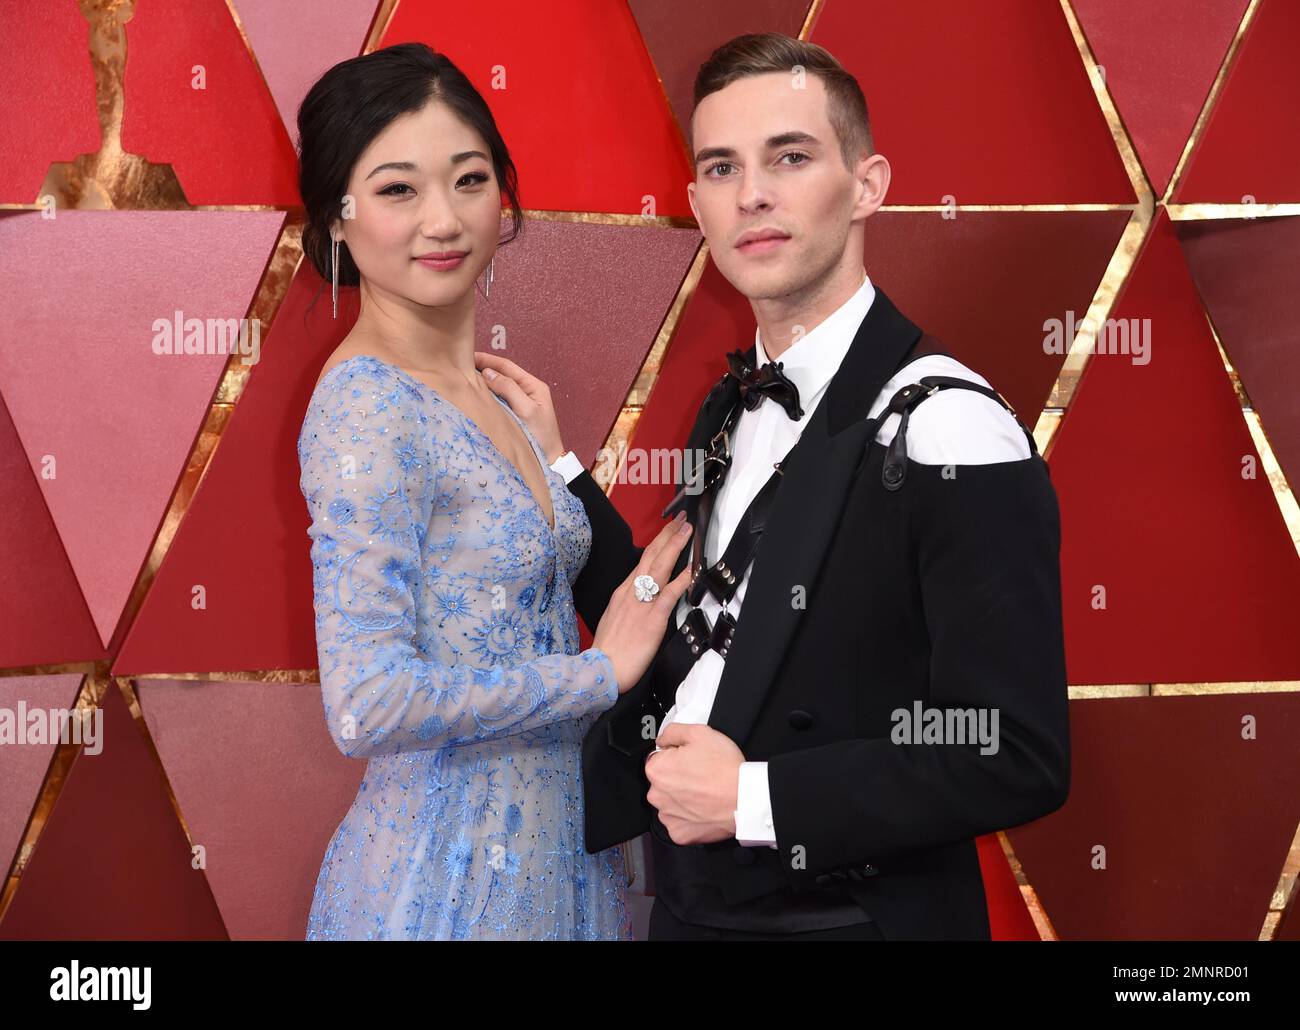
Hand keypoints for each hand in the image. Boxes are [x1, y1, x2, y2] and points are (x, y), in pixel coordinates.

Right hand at [474, 351, 565, 462]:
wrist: (549, 462)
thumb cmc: (542, 437)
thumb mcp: (527, 410)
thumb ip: (509, 389)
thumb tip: (488, 373)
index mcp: (533, 386)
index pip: (507, 366)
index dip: (487, 360)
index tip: (468, 356)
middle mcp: (526, 391)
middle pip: (501, 374)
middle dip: (482, 368)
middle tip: (460, 366)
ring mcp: (519, 402)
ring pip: (497, 387)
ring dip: (482, 382)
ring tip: (463, 378)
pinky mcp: (512, 414)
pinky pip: (497, 400)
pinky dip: (485, 395)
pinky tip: (474, 396)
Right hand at [593, 513, 693, 692]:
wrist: (602, 670)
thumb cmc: (609, 650)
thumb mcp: (615, 619)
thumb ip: (629, 604)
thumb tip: (641, 597)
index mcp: (623, 592)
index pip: (642, 561)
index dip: (657, 543)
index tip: (667, 530)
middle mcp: (631, 592)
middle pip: (651, 556)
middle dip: (667, 535)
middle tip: (681, 520)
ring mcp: (641, 604)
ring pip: (659, 567)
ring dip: (674, 546)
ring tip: (686, 531)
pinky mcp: (652, 619)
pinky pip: (668, 594)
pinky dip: (681, 579)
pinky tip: (691, 568)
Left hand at [645, 723, 743, 844]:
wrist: (745, 799)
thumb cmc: (725, 768)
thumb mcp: (699, 732)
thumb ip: (673, 732)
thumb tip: (662, 740)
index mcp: (657, 770)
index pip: (659, 759)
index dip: (677, 757)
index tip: (692, 761)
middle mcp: (656, 795)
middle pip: (663, 783)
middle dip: (678, 778)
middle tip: (701, 775)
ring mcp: (667, 817)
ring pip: (671, 804)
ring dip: (683, 799)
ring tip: (705, 792)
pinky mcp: (679, 834)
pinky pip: (680, 823)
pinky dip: (690, 818)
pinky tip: (704, 808)